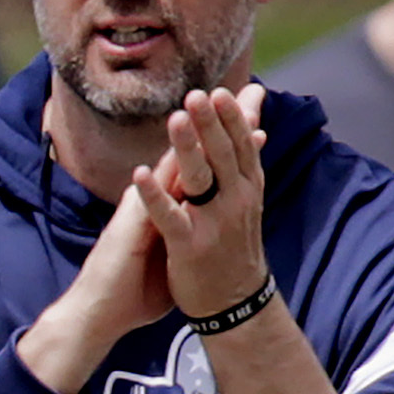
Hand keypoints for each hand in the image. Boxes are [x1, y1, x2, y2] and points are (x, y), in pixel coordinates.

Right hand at [16, 84, 273, 393]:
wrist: (96, 314)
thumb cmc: (133, 291)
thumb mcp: (169, 257)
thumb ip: (184, 234)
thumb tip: (205, 229)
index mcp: (168, 206)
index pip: (203, 167)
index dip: (230, 144)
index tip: (256, 122)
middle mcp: (153, 201)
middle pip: (189, 156)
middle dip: (216, 127)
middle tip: (241, 95)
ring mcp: (139, 212)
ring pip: (167, 169)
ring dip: (183, 140)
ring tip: (199, 109)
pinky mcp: (128, 231)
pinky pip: (145, 204)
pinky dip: (153, 186)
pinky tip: (158, 163)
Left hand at [132, 84, 270, 322]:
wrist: (236, 302)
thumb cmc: (235, 242)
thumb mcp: (247, 194)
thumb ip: (245, 149)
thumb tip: (255, 100)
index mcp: (248, 187)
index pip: (243, 144)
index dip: (232, 118)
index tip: (220, 91)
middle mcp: (236, 201)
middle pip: (224, 155)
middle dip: (211, 124)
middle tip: (198, 95)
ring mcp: (213, 223)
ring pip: (201, 178)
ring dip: (189, 147)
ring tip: (176, 118)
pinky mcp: (189, 245)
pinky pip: (168, 216)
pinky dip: (154, 194)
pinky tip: (139, 174)